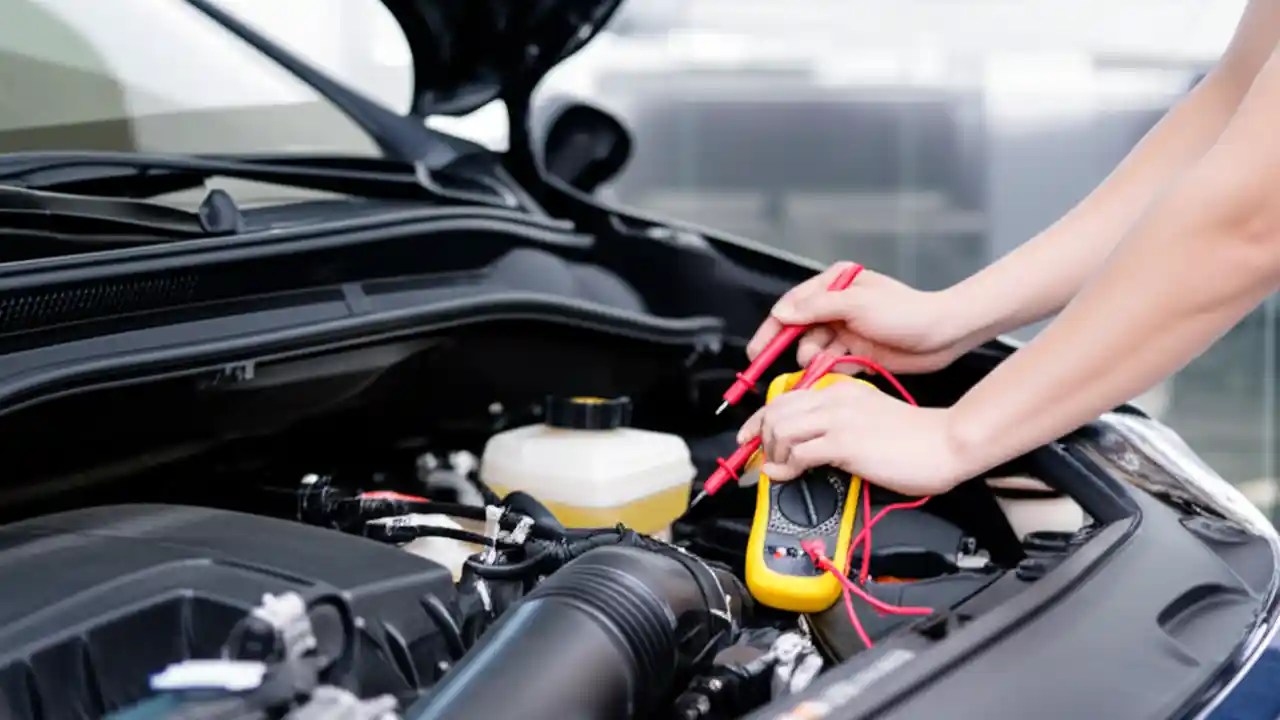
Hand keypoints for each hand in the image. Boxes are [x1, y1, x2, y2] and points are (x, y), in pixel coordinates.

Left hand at [737, 381, 972, 496]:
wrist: (946, 443)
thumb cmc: (915, 438)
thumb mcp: (869, 420)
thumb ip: (838, 425)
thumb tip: (807, 446)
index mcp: (840, 391)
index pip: (785, 397)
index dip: (759, 420)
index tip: (749, 438)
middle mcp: (835, 399)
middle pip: (775, 410)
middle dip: (760, 438)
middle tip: (763, 459)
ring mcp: (838, 419)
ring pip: (780, 428)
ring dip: (773, 453)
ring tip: (781, 469)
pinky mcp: (844, 443)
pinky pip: (798, 452)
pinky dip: (785, 467)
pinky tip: (788, 475)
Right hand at [746, 261, 971, 373]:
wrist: (943, 335)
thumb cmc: (905, 312)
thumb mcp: (857, 304)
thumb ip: (816, 308)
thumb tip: (782, 314)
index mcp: (835, 284)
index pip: (793, 305)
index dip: (773, 327)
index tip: (757, 349)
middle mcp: (837, 306)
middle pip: (799, 329)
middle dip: (789, 346)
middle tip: (768, 365)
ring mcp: (847, 330)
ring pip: (814, 348)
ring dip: (814, 358)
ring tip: (824, 362)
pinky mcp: (857, 352)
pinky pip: (832, 363)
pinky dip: (831, 369)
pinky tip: (840, 369)